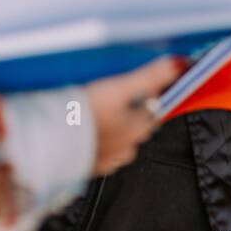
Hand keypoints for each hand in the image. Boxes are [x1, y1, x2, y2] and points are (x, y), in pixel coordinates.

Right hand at [85, 56, 185, 174]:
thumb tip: (179, 64)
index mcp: (140, 128)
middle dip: (131, 109)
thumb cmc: (86, 114)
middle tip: (113, 93)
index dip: (150, 93)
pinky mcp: (93, 166)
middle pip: (139, 123)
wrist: (52, 141)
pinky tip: (87, 129)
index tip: (140, 83)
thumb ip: (151, 76)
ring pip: (121, 138)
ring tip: (97, 111)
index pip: (157, 108)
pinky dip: (99, 140)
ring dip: (114, 126)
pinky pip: (103, 151)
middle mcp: (130, 147)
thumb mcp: (121, 87)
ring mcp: (111, 159)